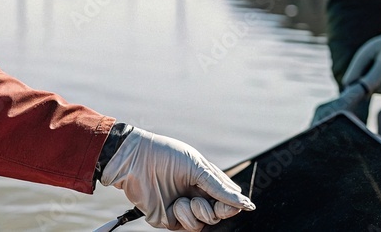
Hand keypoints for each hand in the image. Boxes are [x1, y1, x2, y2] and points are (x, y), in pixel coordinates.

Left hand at [100, 128, 254, 230]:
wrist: (135, 160)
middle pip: (218, 215)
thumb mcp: (197, 167)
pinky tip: (175, 204)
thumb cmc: (166, 156)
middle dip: (216, 211)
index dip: (232, 205)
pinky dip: (184, 216)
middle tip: (201, 200)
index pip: (227, 200)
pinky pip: (187, 227)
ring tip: (184, 199)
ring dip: (198, 213)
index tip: (232, 203)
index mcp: (204, 182)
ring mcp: (182, 208)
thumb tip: (245, 202)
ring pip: (204, 224)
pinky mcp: (169, 218)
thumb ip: (220, 187)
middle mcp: (195, 196)